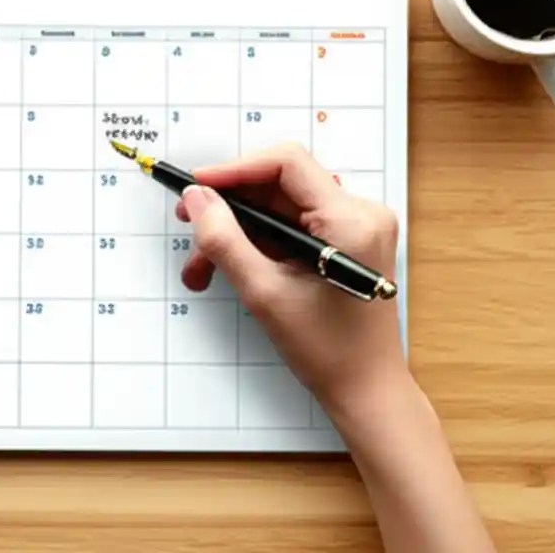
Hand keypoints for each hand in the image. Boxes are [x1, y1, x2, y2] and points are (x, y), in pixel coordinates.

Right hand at [175, 144, 406, 431]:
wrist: (365, 389)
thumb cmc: (328, 351)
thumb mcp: (263, 293)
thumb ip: (225, 240)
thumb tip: (197, 198)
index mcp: (351, 220)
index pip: (286, 164)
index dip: (235, 169)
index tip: (196, 186)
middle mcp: (361, 213)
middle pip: (280, 185)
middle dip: (229, 208)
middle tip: (189, 226)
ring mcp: (357, 227)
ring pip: (281, 207)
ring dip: (239, 230)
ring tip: (203, 267)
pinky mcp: (347, 242)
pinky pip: (294, 224)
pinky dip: (260, 242)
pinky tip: (232, 267)